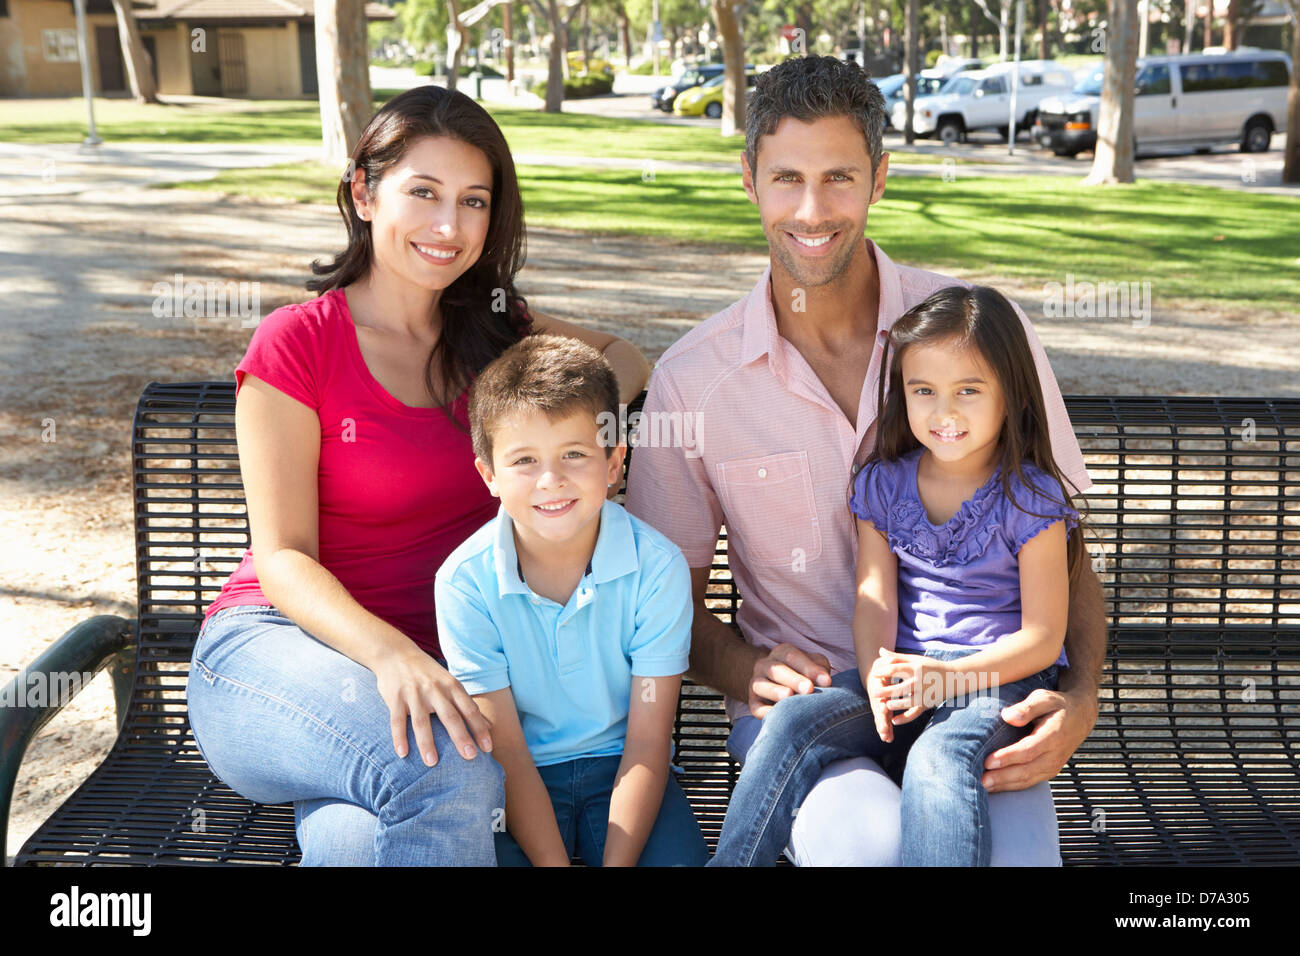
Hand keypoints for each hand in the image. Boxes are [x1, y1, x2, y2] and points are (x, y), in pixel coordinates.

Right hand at [372, 649, 493, 765]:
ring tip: (432, 763)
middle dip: (461, 737)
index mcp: (451, 686)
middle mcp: (435, 689)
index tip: (488, 748)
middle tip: (470, 757)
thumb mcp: (449, 682)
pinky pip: (397, 721)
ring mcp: (414, 693)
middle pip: (450, 716)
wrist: (396, 653)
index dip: (480, 728)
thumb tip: (486, 725)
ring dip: (427, 743)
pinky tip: (402, 754)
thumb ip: (464, 702)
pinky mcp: (395, 698)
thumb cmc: (428, 673)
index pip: (469, 709)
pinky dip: (399, 738)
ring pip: (421, 721)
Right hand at [748, 643, 831, 718]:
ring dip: (775, 691)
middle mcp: (764, 665)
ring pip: (761, 685)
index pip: (792, 656)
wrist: (782, 686)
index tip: (827, 681)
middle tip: (809, 689)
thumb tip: (825, 681)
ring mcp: (756, 684)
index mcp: (781, 653)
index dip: (809, 668)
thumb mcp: (813, 665)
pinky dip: (765, 712)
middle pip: (776, 670)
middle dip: (794, 679)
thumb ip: (819, 668)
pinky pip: (756, 707)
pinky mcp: (753, 703)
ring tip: (789, 696)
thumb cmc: (804, 675)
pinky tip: (778, 716)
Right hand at [862, 664, 896, 742]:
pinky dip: (885, 729)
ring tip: (886, 737)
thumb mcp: (882, 665)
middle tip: (885, 731)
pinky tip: (888, 738)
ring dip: (883, 727)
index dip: (880, 703)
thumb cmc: (882, 669)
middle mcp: (876, 697)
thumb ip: (885, 661)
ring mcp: (878, 705)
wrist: (874, 675)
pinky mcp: (882, 711)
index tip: (884, 710)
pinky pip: (883, 721)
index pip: (878, 696)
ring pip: (880, 718)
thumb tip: (882, 651)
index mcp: (877, 687)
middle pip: (878, 711)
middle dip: (881, 721)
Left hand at [867, 648, 941, 728]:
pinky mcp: (927, 704)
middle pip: (902, 687)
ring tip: (885, 706)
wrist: (953, 678)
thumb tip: (879, 651)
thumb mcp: (915, 660)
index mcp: (916, 668)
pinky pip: (916, 713)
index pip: (897, 669)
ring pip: (909, 702)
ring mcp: (925, 694)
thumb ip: (897, 658)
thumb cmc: (930, 667)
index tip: (874, 674)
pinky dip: (905, 719)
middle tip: (874, 693)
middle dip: (887, 691)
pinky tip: (894, 721)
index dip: (884, 671)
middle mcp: (921, 681)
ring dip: (896, 705)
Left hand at [981, 686, 1096, 791]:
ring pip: (1027, 780)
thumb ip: (1027, 708)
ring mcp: (1053, 766)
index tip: (988, 761)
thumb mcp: (1044, 698)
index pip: (1028, 750)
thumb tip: (1008, 716)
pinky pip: (1029, 782)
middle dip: (1002, 777)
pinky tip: (995, 787)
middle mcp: (1055, 755)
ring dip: (1004, 785)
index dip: (1008, 757)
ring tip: (982, 787)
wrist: (1080, 717)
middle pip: (1026, 771)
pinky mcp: (1049, 771)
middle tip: (980, 780)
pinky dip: (1011, 786)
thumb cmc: (1057, 706)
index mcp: (1053, 735)